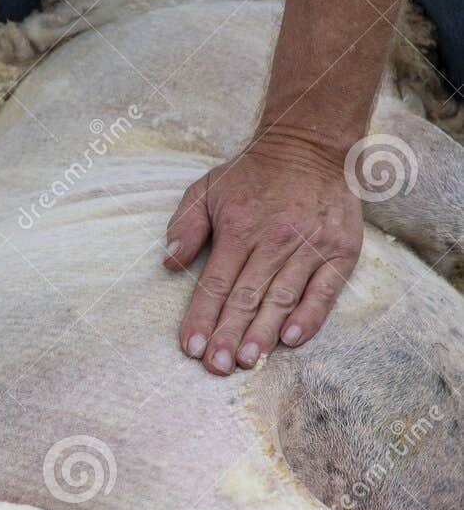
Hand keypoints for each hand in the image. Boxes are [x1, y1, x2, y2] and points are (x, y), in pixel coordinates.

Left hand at [163, 131, 362, 375]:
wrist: (312, 142)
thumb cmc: (253, 173)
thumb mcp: (208, 187)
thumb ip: (185, 224)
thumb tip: (168, 263)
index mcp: (239, 228)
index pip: (216, 283)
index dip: (202, 317)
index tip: (191, 348)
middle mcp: (274, 239)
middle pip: (247, 297)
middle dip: (229, 336)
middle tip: (217, 367)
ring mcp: (310, 245)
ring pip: (282, 298)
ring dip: (263, 334)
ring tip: (248, 362)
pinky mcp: (341, 249)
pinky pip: (325, 290)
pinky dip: (310, 315)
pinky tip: (292, 338)